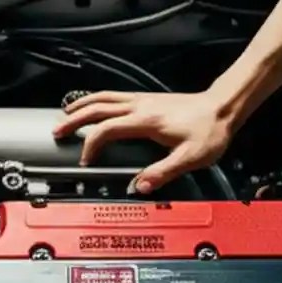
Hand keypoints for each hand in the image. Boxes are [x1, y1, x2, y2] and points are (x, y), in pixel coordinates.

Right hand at [52, 91, 236, 193]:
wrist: (224, 107)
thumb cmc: (209, 130)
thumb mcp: (190, 158)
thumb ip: (163, 173)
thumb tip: (139, 186)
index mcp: (146, 120)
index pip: (107, 129)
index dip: (91, 146)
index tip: (86, 161)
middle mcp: (140, 106)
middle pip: (97, 107)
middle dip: (74, 119)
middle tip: (57, 131)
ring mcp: (143, 100)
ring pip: (103, 96)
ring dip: (82, 105)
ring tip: (66, 114)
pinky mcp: (147, 99)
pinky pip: (114, 96)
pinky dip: (97, 100)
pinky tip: (95, 106)